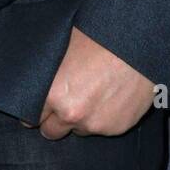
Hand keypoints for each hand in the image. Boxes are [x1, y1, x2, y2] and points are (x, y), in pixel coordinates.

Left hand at [25, 26, 156, 138]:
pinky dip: (102, 117)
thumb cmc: (99, 38)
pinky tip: (109, 97)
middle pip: (51, 131)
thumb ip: (49, 73)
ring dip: (80, 119)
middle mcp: (72, 114)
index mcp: (53, 94)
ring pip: (79, 130)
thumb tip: (37, 79)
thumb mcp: (63, 48)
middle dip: (55, 120)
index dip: (35, 110)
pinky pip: (102, 128)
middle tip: (63, 102)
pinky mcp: (117, 128)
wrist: (138, 44)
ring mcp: (96, 124)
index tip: (39, 107)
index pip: (31, 117)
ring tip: (91, 94)